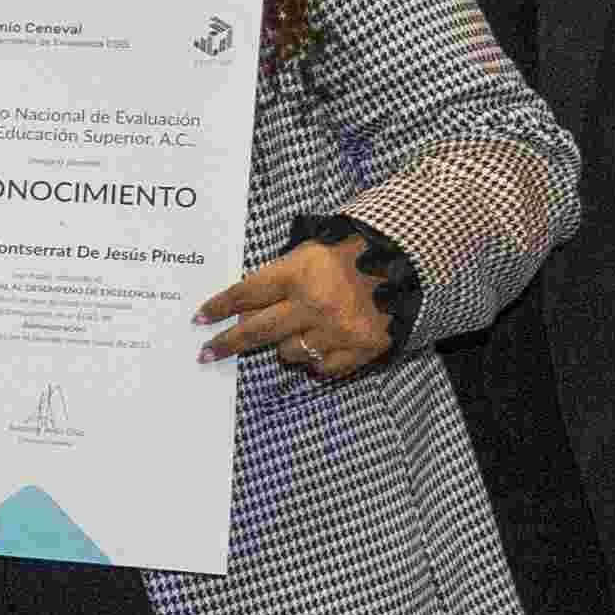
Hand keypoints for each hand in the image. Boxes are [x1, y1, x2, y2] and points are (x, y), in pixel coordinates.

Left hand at [195, 238, 395, 378]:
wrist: (414, 261)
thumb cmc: (357, 249)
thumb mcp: (314, 247)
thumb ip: (281, 273)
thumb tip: (247, 303)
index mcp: (299, 273)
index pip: (245, 294)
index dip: (218, 307)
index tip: (200, 318)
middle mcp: (313, 305)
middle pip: (256, 331)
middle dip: (227, 343)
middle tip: (207, 352)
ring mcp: (337, 330)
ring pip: (289, 353)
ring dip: (284, 345)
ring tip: (295, 332)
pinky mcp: (362, 348)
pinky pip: (324, 367)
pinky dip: (317, 361)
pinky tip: (317, 350)